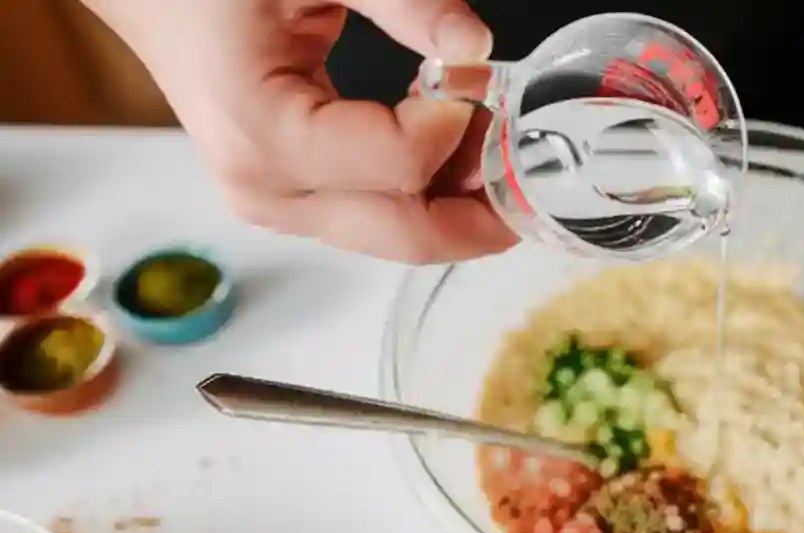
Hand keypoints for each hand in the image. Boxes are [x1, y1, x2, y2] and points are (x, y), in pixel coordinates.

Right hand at [84, 0, 516, 262]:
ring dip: (460, 200)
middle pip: (407, 234)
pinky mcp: (293, 202)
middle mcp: (268, 190)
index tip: (478, 75)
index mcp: (264, 134)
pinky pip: (378, 216)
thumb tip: (478, 44)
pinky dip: (427, 191)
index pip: (399, 168)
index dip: (456, 126)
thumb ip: (404, 2)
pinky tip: (455, 147)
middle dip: (483, 211)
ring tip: (494, 141)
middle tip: (535, 174)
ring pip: (398, 235)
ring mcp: (279, 206)